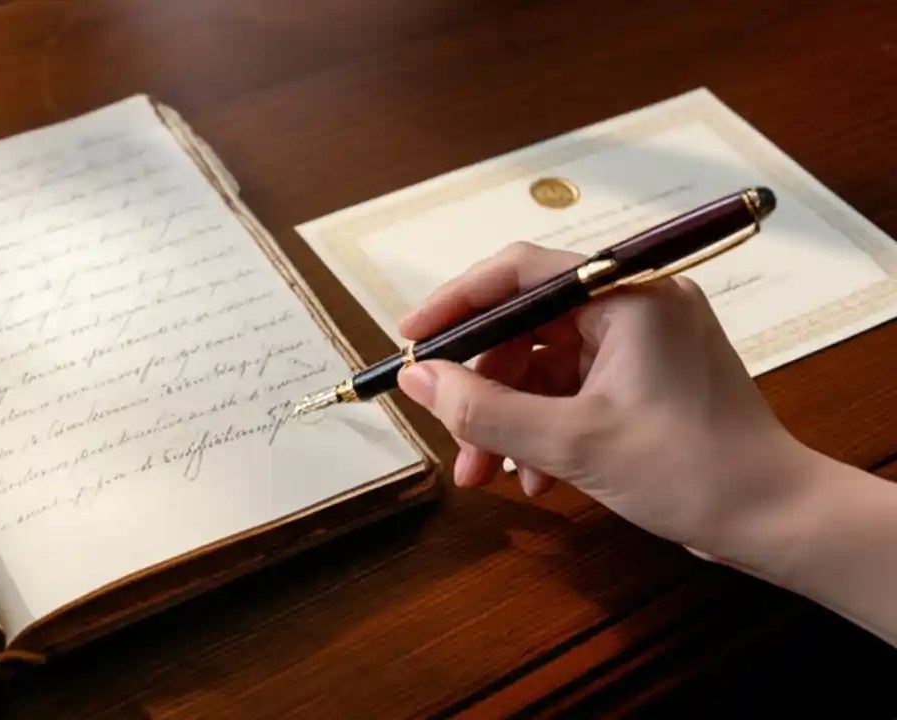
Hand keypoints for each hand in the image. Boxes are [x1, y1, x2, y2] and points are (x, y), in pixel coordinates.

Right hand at [395, 242, 816, 561]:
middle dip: (483, 387)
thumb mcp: (571, 442)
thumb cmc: (692, 470)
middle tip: (454, 436)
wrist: (774, 520)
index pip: (519, 273)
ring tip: (488, 474)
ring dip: (508, 418)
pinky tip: (536, 477)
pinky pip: (570, 388)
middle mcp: (635, 305)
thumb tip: (419, 380)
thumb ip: (484, 409)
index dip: (455, 303)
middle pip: (525, 327)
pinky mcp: (644, 377)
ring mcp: (642, 342)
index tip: (411, 338)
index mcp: (627, 296)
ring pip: (542, 364)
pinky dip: (543, 428)